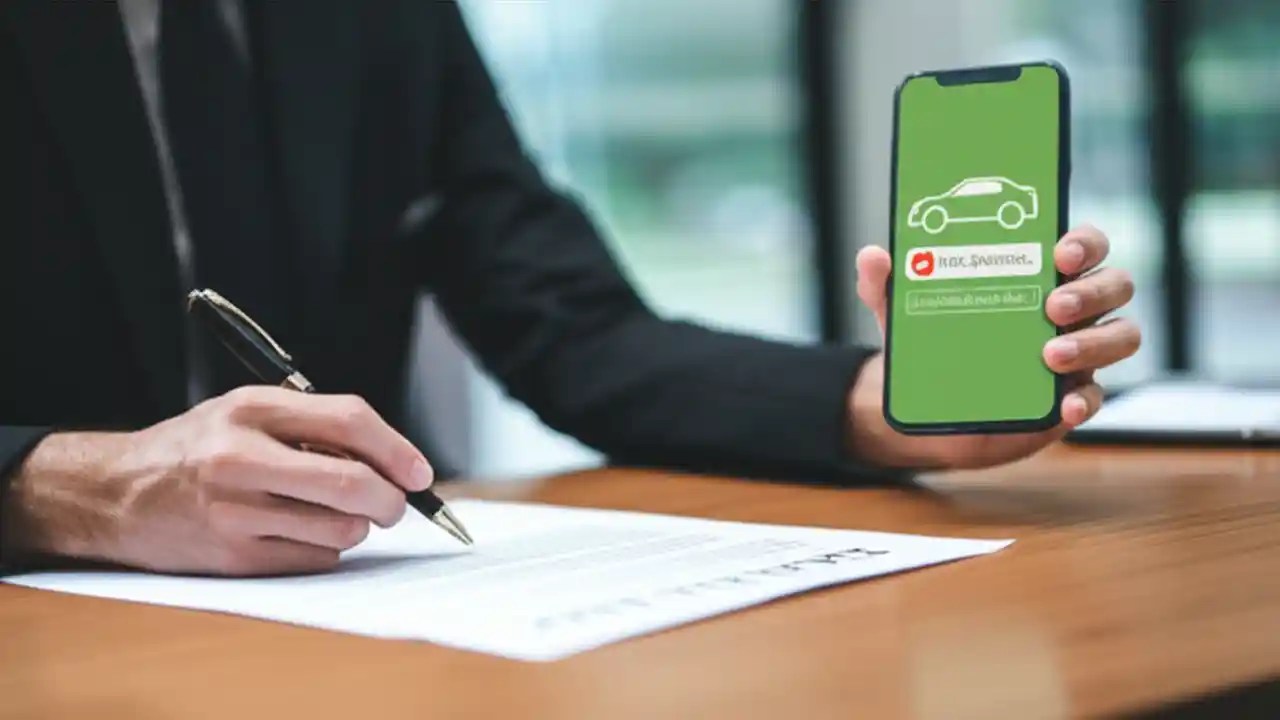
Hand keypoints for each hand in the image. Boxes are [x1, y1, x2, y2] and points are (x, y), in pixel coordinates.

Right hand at [0, 387, 432, 574]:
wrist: (117, 493)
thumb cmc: (198, 449)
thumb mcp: (248, 412)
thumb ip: (316, 425)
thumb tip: (396, 461)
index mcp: (252, 409)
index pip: (350, 421)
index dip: (397, 449)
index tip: (420, 473)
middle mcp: (242, 458)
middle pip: (352, 483)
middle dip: (391, 500)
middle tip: (396, 504)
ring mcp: (236, 511)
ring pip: (342, 529)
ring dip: (357, 527)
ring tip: (333, 513)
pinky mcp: (234, 556)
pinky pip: (316, 559)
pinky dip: (325, 549)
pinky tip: (298, 533)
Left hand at [847, 225, 1140, 469]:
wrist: (933, 405)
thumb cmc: (934, 340)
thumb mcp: (904, 312)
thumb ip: (885, 284)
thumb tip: (872, 256)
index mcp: (1039, 274)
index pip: (1083, 244)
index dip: (1083, 242)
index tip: (1058, 251)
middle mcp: (1071, 309)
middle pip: (1116, 285)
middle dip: (1092, 291)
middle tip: (1052, 305)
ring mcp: (1079, 353)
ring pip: (1122, 336)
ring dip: (1095, 342)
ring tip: (1051, 355)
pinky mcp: (1071, 398)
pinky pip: (1096, 398)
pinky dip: (1086, 401)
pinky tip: (1064, 407)